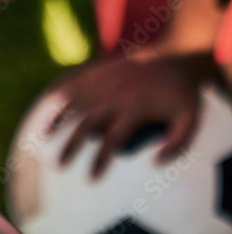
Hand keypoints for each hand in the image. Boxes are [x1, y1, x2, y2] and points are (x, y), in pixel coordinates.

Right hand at [51, 55, 203, 177]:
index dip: (100, 161)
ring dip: (56, 122)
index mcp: (134, 109)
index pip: (112, 140)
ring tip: (42, 139)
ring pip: (72, 105)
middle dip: (71, 147)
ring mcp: (102, 82)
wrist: (174, 55)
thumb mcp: (191, 119)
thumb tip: (154, 162)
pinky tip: (46, 109)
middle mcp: (113, 96)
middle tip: (59, 165)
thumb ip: (177, 144)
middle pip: (86, 125)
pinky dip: (56, 97)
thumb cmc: (182, 94)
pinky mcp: (96, 72)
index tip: (91, 178)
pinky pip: (70, 85)